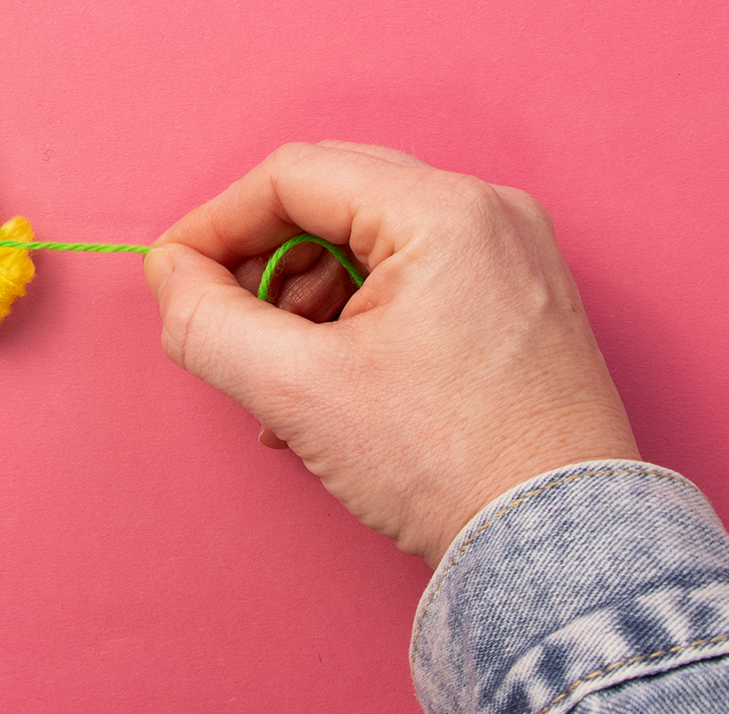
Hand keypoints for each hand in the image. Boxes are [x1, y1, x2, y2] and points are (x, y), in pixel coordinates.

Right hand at [145, 142, 636, 564]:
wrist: (558, 552)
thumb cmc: (452, 467)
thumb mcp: (299, 391)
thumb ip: (208, 321)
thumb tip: (171, 276)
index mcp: (443, 211)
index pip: (293, 176)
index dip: (215, 223)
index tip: (172, 278)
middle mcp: (489, 213)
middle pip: (332, 199)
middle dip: (263, 264)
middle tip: (227, 328)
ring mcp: (513, 254)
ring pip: (368, 239)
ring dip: (305, 299)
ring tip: (285, 384)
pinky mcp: (520, 299)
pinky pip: (412, 275)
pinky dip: (355, 317)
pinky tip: (333, 388)